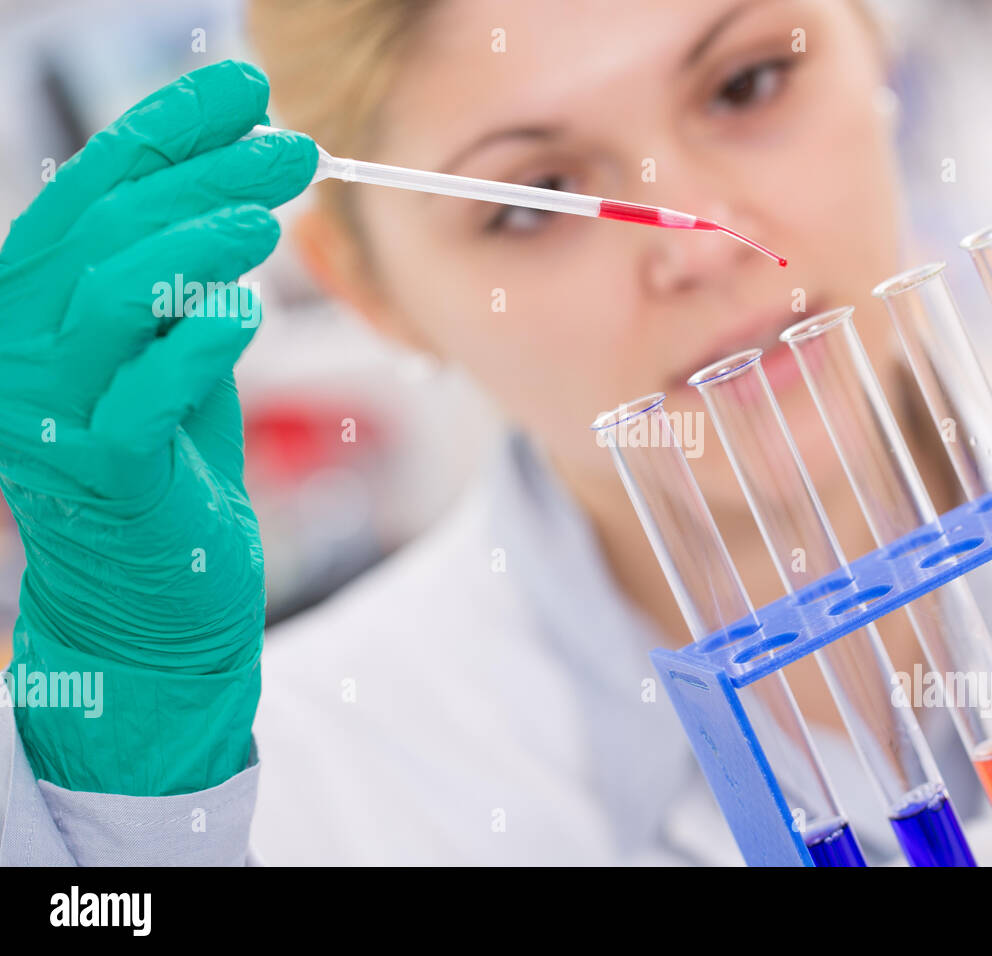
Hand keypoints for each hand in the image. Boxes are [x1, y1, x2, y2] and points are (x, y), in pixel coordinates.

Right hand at [0, 60, 316, 793]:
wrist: (158, 591)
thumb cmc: (172, 458)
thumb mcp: (174, 344)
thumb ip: (184, 269)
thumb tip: (239, 166)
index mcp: (35, 300)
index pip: (98, 187)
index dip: (171, 126)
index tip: (247, 82)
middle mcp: (22, 345)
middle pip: (115, 226)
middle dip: (212, 174)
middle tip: (296, 149)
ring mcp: (54, 410)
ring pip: (117, 290)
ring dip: (203, 241)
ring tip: (274, 219)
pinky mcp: (103, 469)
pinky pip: (146, 386)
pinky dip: (201, 338)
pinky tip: (248, 310)